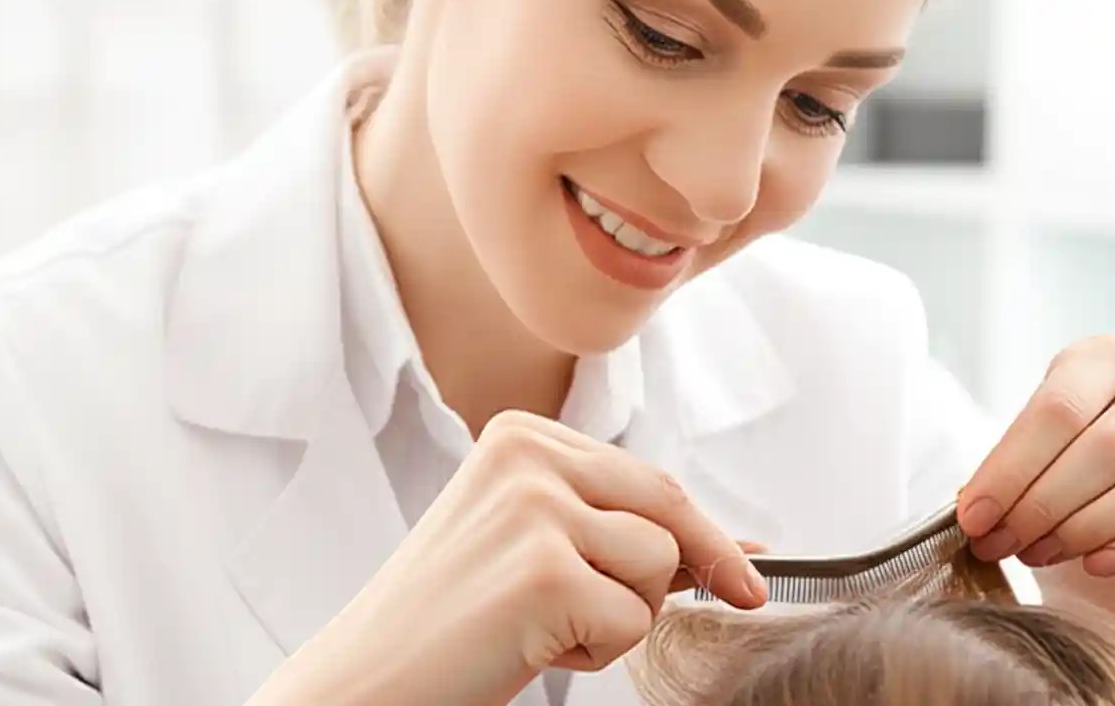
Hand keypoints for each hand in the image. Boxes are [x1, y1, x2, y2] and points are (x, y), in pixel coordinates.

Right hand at [251, 410, 765, 705]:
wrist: (368, 678)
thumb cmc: (448, 619)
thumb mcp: (528, 541)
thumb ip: (612, 526)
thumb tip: (730, 551)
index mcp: (520, 436)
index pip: (646, 475)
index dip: (702, 529)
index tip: (747, 567)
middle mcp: (526, 456)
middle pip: (667, 505)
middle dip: (707, 562)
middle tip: (742, 597)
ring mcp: (534, 510)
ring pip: (659, 564)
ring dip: (622, 613)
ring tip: (546, 623)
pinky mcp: (543, 573)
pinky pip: (633, 621)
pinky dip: (596, 653)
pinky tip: (531, 646)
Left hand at [958, 335, 1114, 605]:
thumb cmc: (1069, 465)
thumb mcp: (1037, 449)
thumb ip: (1011, 469)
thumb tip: (975, 510)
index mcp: (1104, 360)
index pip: (1058, 408)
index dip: (1011, 470)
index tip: (974, 517)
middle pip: (1108, 446)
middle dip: (1044, 505)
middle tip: (1002, 543)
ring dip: (1090, 527)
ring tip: (1042, 552)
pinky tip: (1097, 564)